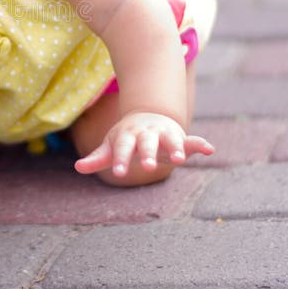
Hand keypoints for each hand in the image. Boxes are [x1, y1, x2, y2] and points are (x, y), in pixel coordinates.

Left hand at [74, 111, 213, 177]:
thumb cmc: (126, 138)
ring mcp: (164, 134)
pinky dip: (200, 144)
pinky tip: (210, 150)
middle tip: (148, 168)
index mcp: (128, 136)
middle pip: (146, 143)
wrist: (146, 115)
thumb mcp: (110, 146)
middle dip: (147, 154)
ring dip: (175, 148)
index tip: (120, 173)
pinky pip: (191, 140)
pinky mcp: (179, 137)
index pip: (123, 147)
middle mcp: (147, 133)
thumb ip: (97, 159)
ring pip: (170, 140)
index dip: (121, 159)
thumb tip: (78, 167)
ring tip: (178, 160)